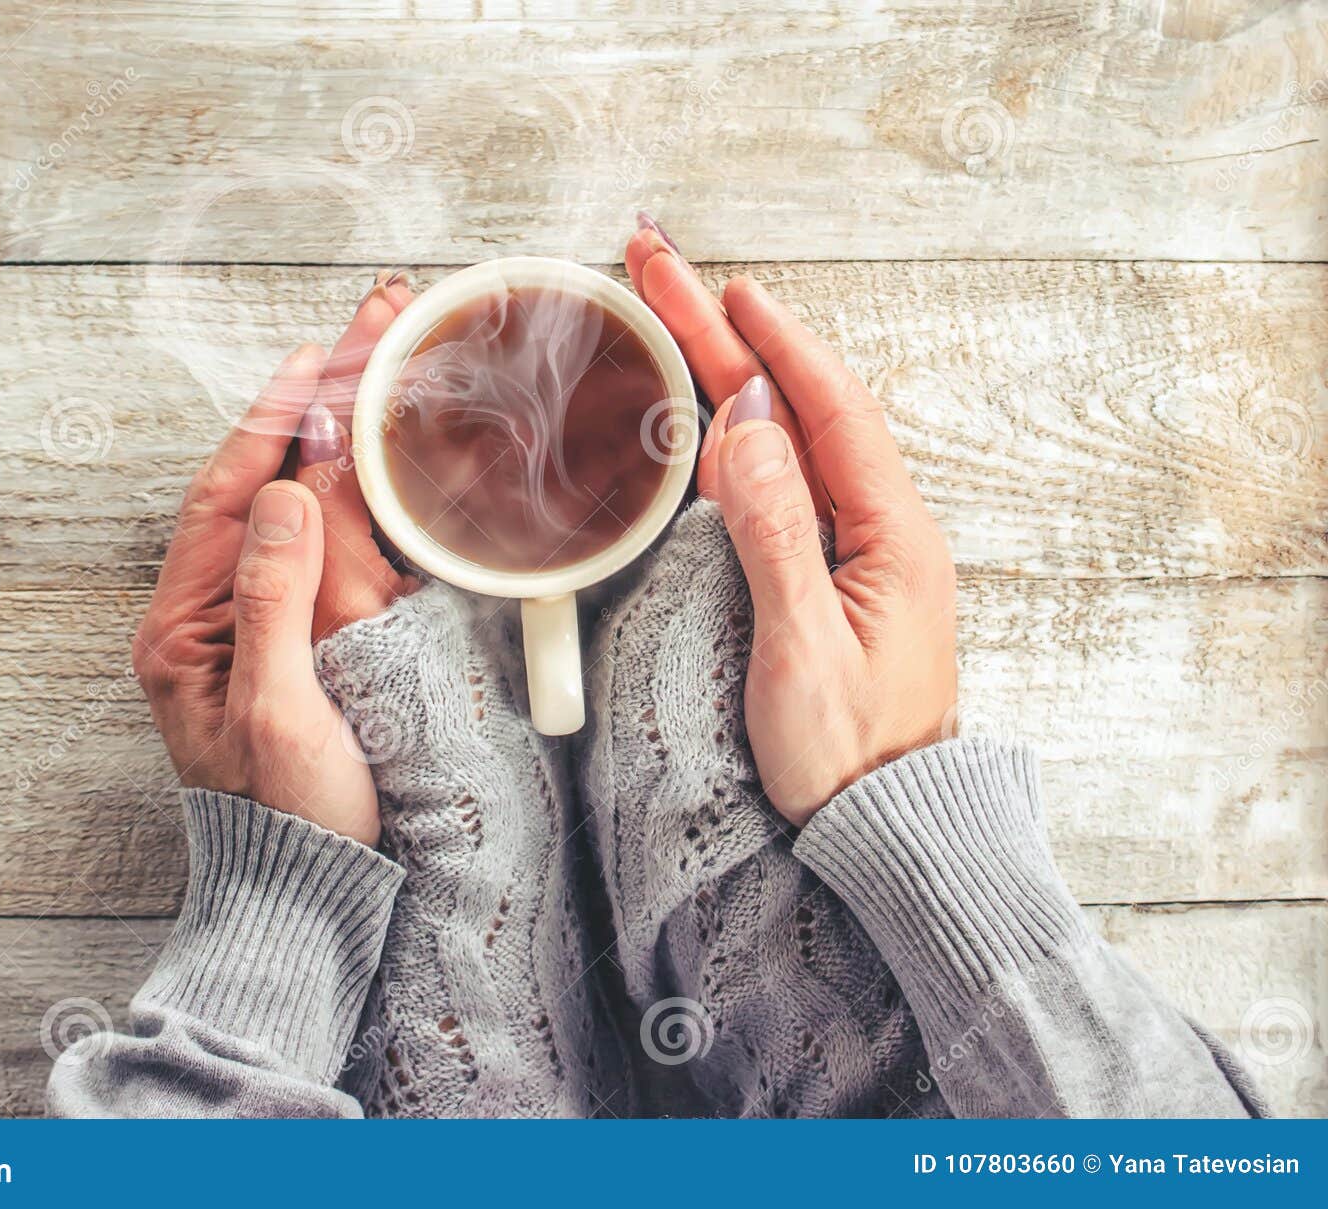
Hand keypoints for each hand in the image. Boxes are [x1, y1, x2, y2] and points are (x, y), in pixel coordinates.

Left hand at [131, 276, 415, 845]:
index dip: (270, 419)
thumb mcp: (278, 711)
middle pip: (256, 488)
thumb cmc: (288, 817)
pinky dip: (349, 500)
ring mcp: (246, 628)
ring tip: (370, 376)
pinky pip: (316, 553)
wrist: (305, 891)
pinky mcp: (287, 644)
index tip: (314, 355)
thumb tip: (288, 493)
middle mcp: (205, 617)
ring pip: (288, 512)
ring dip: (328, 442)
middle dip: (306, 409)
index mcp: (181, 630)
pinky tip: (376, 464)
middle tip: (359, 334)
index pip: (223, 496)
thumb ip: (276, 600)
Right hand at [628, 220, 955, 825]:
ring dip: (728, 376)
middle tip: (662, 271)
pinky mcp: (827, 578)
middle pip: (796, 409)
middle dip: (729, 338)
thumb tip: (745, 424)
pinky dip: (735, 437)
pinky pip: (779, 486)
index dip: (774, 341)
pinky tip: (705, 417)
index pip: (829, 409)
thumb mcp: (802, 647)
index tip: (725, 285)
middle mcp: (878, 530)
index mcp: (891, 536)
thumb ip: (774, 531)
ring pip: (784, 440)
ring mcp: (853, 552)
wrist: (884, 829)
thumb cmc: (850, 756)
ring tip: (672, 321)